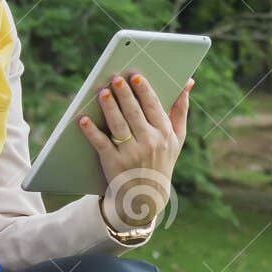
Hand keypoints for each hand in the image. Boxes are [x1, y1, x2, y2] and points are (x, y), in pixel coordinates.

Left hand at [78, 70, 192, 227]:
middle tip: (115, 78)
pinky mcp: (114, 163)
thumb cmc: (161, 160)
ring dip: (110, 108)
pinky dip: (91, 132)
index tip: (135, 76)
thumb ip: (180, 110)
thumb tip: (188, 81)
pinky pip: (101, 144)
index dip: (144, 91)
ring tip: (102, 92)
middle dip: (125, 95)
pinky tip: (83, 120)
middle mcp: (150, 142)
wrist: (146, 196)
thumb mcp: (176, 138)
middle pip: (134, 113)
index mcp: (164, 133)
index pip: (153, 107)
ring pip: (119, 125)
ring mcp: (132, 153)